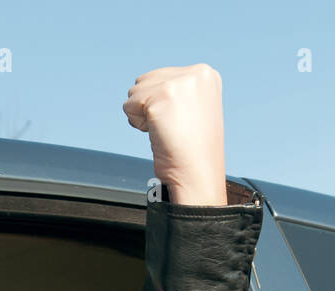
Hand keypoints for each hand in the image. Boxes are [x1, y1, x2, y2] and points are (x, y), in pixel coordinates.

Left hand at [123, 64, 227, 205]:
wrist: (197, 173)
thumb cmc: (192, 149)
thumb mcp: (193, 108)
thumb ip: (177, 90)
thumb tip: (145, 84)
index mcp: (205, 74)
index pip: (161, 77)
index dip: (160, 103)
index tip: (178, 121)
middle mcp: (195, 73)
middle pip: (145, 80)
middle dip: (148, 106)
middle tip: (169, 127)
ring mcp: (179, 83)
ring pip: (134, 91)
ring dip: (141, 115)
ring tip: (164, 130)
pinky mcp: (161, 97)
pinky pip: (128, 106)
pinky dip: (137, 123)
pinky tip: (156, 133)